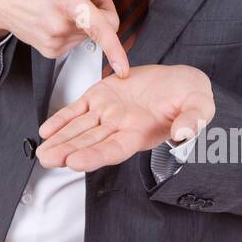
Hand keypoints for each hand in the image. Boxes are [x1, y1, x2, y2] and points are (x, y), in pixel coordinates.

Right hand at [0, 0, 129, 77]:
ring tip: (62, 2)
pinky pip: (77, 40)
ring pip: (90, 33)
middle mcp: (59, 25)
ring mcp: (55, 41)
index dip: (115, 48)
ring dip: (86, 19)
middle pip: (103, 25)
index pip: (98, 27)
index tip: (123, 68)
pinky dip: (73, 28)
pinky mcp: (51, 50)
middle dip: (102, 10)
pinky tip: (56, 15)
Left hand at [35, 64, 214, 171]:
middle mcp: (120, 127)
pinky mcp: (101, 95)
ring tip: (42, 151)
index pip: (114, 150)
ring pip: (79, 128)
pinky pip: (77, 109)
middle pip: (90, 143)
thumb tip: (184, 133)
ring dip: (60, 140)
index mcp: (140, 133)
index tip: (75, 163)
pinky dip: (61, 119)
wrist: (180, 79)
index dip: (94, 157)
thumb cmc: (192, 96)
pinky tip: (46, 130)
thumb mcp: (200, 106)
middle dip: (67, 152)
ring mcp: (109, 112)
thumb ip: (193, 120)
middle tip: (47, 160)